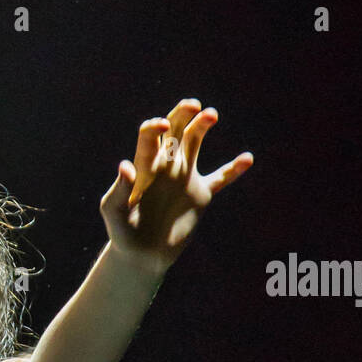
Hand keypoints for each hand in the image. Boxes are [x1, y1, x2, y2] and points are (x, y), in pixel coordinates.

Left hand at [99, 98, 252, 275]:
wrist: (141, 255)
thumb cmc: (122, 232)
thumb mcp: (114, 211)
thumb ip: (119, 189)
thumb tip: (126, 166)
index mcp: (144, 166)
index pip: (150, 137)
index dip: (155, 127)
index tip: (161, 126)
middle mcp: (165, 166)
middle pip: (175, 131)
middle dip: (182, 115)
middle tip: (193, 105)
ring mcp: (184, 178)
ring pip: (195, 143)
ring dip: (202, 127)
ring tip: (210, 114)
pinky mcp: (200, 195)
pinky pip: (221, 178)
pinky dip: (234, 170)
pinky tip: (248, 158)